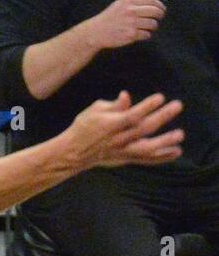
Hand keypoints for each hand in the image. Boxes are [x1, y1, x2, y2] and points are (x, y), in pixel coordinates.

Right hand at [64, 91, 183, 170]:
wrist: (75, 152)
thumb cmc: (84, 127)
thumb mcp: (94, 111)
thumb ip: (113, 105)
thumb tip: (127, 95)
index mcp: (110, 124)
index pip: (132, 114)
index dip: (146, 106)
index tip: (160, 97)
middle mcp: (118, 138)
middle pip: (144, 128)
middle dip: (162, 116)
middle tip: (178, 105)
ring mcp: (124, 151)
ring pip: (147, 147)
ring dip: (165, 141)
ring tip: (180, 134)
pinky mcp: (127, 159)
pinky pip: (147, 160)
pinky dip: (163, 157)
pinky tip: (176, 151)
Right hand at [83, 0, 164, 50]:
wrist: (96, 31)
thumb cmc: (110, 17)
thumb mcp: (121, 4)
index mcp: (128, 1)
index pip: (152, 1)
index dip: (160, 6)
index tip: (161, 10)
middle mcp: (131, 11)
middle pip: (156, 12)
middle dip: (160, 16)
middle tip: (158, 18)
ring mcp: (131, 23)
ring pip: (153, 24)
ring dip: (152, 27)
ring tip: (146, 27)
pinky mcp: (131, 34)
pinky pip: (147, 35)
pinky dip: (145, 35)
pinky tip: (139, 34)